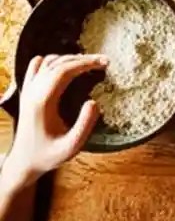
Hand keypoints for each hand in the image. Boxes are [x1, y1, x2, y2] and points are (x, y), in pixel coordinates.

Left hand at [3, 55, 105, 187]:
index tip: (104, 63)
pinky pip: (36, 66)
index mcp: (42, 102)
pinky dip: (53, 61)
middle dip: (83, 59)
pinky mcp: (26, 92)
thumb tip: (94, 102)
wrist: (23, 161)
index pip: (64, 71)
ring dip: (69, 59)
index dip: (85, 63)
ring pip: (48, 61)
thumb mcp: (71, 147)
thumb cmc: (48, 155)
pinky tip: (65, 66)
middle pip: (58, 63)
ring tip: (89, 64)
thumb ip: (85, 125)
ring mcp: (27, 91)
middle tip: (104, 62)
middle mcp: (32, 92)